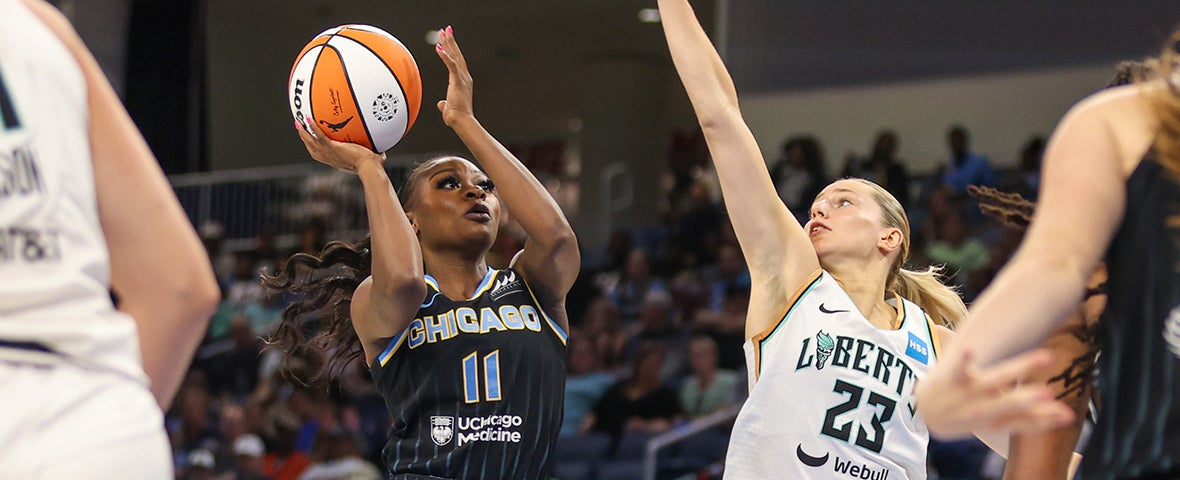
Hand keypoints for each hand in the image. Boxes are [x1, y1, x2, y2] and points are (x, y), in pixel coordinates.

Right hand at [294, 118, 384, 172]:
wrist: (370, 168)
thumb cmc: (373, 167)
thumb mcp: (371, 158)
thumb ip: (374, 153)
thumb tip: (384, 151)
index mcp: (336, 161)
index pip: (321, 154)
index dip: (313, 147)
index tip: (311, 140)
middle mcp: (330, 158)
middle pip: (311, 148)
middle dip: (304, 138)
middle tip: (299, 127)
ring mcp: (330, 153)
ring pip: (311, 143)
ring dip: (304, 133)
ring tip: (298, 122)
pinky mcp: (333, 148)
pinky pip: (320, 137)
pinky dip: (314, 129)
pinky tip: (309, 119)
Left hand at [434, 25, 473, 126]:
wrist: (462, 122)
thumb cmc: (457, 117)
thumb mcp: (448, 107)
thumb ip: (444, 104)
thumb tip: (441, 104)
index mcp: (462, 81)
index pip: (456, 61)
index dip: (452, 49)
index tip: (447, 40)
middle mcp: (464, 77)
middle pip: (457, 54)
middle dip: (451, 41)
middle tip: (446, 29)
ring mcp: (462, 78)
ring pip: (455, 56)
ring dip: (449, 43)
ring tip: (444, 32)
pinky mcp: (457, 81)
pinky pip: (451, 65)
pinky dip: (445, 56)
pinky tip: (439, 47)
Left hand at [915, 348, 1074, 439]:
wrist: (922, 414)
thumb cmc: (964, 416)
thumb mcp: (998, 422)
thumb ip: (1031, 419)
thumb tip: (1067, 417)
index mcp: (996, 419)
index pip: (1024, 421)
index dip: (1045, 420)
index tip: (1066, 416)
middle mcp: (983, 407)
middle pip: (1011, 403)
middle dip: (1030, 400)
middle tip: (1050, 395)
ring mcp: (967, 392)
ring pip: (995, 380)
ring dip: (1017, 369)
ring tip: (1043, 359)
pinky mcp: (950, 379)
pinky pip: (957, 369)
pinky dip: (962, 359)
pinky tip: (970, 349)